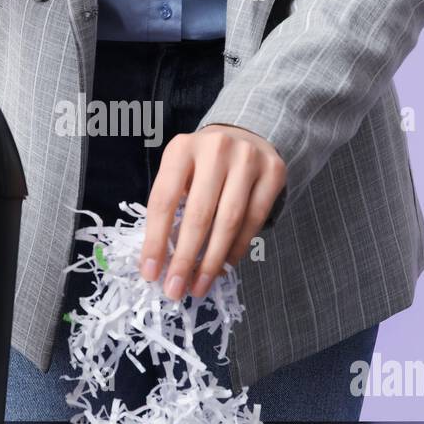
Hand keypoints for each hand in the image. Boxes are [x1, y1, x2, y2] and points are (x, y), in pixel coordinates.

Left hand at [139, 124, 286, 300]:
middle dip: (186, 258)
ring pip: (229, 220)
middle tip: (176, 289)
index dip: (156, 241)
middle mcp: (216, 148)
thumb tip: (160, 262)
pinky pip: (255, 219)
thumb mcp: (179, 173)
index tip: (150, 273)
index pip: (163, 201)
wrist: (245, 134)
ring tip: (199, 286)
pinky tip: (225, 266)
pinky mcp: (274, 171)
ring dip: (213, 260)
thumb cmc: (202, 164)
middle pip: (198, 214)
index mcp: (181, 148)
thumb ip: (171, 208)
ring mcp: (248, 158)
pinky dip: (238, 248)